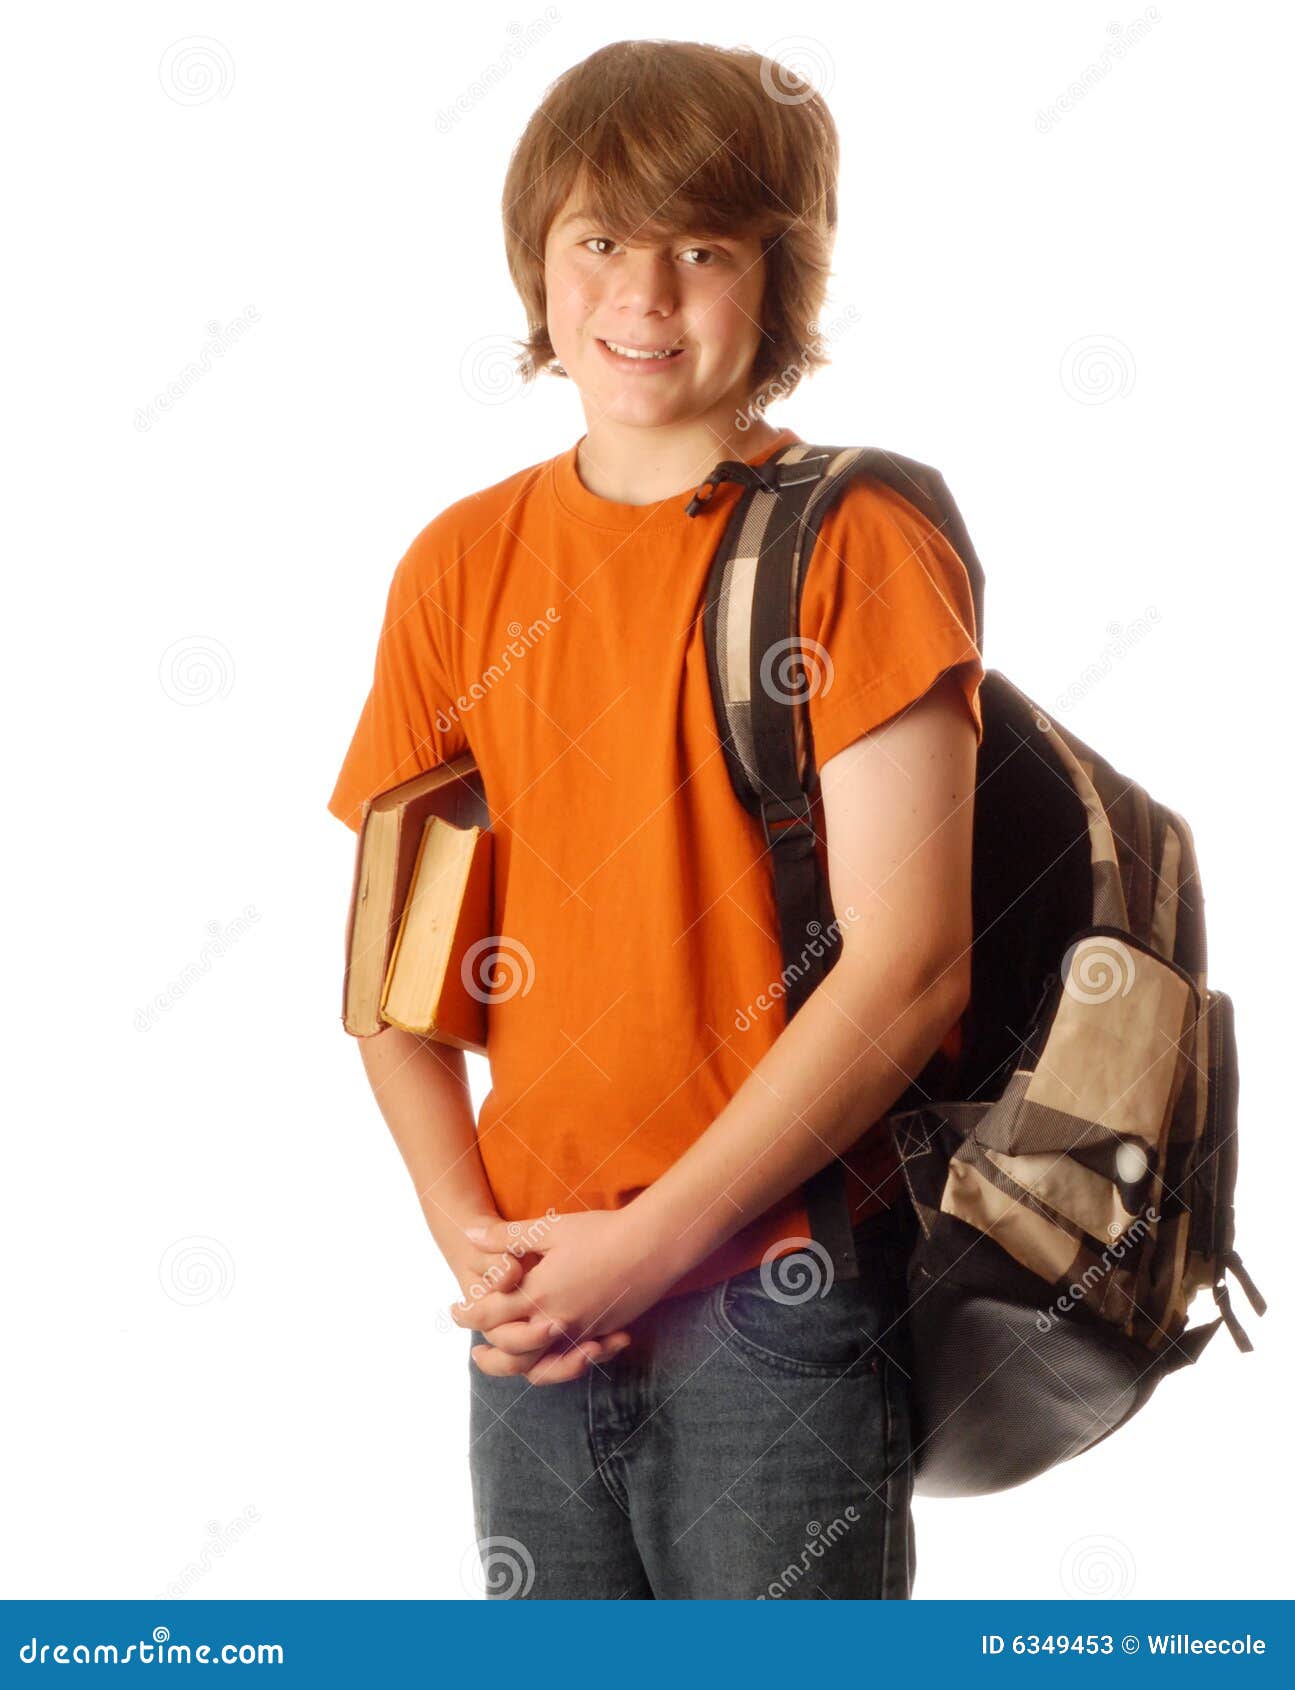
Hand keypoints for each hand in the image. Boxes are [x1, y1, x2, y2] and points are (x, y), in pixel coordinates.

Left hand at [451, 1207, 679, 1370]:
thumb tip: (468, 1234)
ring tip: (510, 1364)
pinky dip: (554, 1367)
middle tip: (475, 1351)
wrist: (653, 1245)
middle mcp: (555, 1319)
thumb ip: (506, 1236)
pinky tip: (547, 1359)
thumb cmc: (601, 1231)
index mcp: (538, 1291)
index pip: (488, 1314)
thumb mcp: (550, 1229)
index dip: (466, 1313)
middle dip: (488, 1354)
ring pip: (539, 1367)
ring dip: (517, 1369)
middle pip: (509, 1351)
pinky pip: (570, 1362)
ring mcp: (580, 1332)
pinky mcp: (601, 1334)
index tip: (455, 1309)